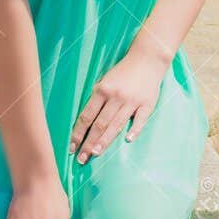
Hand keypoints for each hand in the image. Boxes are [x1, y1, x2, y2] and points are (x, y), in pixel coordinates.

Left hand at [69, 47, 166, 162]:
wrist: (147, 59)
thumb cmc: (123, 72)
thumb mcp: (104, 80)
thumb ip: (96, 99)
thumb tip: (86, 121)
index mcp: (102, 90)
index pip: (87, 116)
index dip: (78, 133)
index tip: (72, 147)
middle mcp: (116, 97)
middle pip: (100, 124)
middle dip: (88, 143)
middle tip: (81, 158)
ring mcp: (132, 101)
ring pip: (116, 124)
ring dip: (104, 141)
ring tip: (95, 154)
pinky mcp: (147, 104)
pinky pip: (140, 120)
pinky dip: (134, 130)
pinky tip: (127, 140)